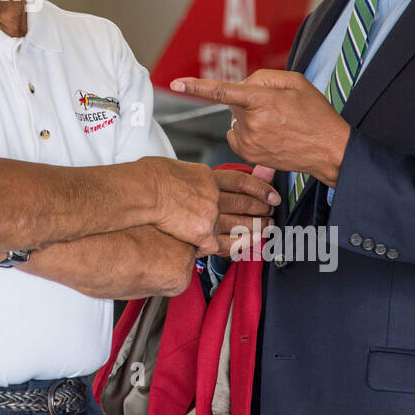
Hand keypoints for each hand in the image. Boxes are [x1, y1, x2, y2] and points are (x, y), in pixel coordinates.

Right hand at [149, 157, 278, 254]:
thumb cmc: (149, 178)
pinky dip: (240, 245)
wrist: (143, 192)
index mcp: (207, 177)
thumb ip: (192, 178)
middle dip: (262, 209)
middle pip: (245, 203)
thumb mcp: (176, 168)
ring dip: (257, 227)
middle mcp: (213, 195)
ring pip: (240, 223)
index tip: (271, 194)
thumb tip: (195, 183)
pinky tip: (249, 244)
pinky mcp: (202, 235)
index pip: (241, 181)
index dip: (260, 188)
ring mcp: (210, 216)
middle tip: (271, 212)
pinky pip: (225, 243)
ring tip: (267, 228)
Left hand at [171, 70, 351, 185]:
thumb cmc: (315, 114)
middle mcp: (252, 123)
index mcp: (262, 101)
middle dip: (248, 100)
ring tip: (278, 124)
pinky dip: (247, 131)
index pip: (222, 91)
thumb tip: (240, 86)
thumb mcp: (295, 82)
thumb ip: (263, 77)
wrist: (329, 150)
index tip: (176, 83)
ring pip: (235, 119)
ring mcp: (249, 141)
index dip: (197, 86)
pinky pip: (236, 134)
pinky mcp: (248, 154)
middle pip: (234, 102)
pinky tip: (270, 135)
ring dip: (249, 117)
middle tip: (277, 107)